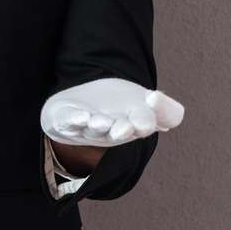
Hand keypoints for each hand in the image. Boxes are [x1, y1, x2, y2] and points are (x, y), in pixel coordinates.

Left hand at [41, 77, 184, 147]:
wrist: (82, 107)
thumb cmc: (118, 108)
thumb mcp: (144, 103)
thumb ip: (166, 109)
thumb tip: (158, 101)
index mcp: (134, 125)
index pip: (147, 120)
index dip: (153, 110)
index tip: (152, 97)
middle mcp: (111, 131)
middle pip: (119, 132)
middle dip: (122, 130)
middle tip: (124, 128)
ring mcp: (87, 128)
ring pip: (94, 130)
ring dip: (98, 126)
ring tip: (100, 122)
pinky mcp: (64, 122)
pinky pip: (67, 123)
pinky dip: (73, 121)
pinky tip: (80, 117)